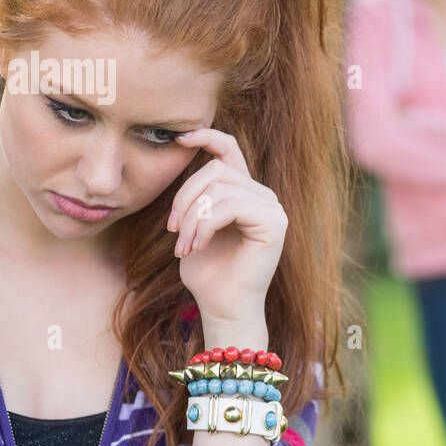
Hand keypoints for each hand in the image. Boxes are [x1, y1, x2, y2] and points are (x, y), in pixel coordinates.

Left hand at [167, 127, 287, 320]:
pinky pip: (228, 206)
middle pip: (215, 170)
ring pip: (218, 188)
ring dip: (191, 218)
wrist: (224, 308)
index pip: (229, 150)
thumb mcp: (194, 226)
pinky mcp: (274, 223)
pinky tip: (197, 246)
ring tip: (183, 245)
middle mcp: (263, 196)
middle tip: (171, 231)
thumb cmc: (207, 272)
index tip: (179, 139)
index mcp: (246, 193)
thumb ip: (197, 196)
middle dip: (184, 198)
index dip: (206, 137)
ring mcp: (272, 208)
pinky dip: (204, 225)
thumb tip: (184, 158)